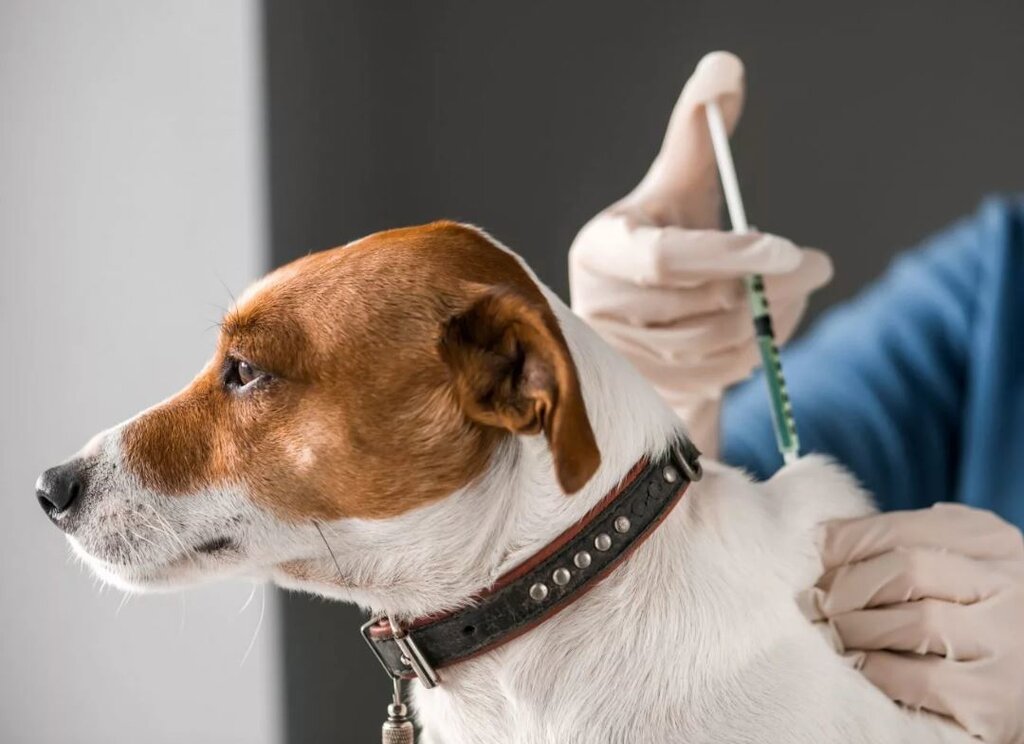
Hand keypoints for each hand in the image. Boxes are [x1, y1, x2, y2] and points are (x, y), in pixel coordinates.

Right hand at [569, 51, 830, 455]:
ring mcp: (621, 357)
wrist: (644, 314)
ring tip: (794, 293)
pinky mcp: (647, 390)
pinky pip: (715, 379)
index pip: (665, 258)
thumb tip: (725, 67)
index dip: (730, 255)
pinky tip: (767, 329)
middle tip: (816, 266)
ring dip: (769, 322)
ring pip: (713, 346)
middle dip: (769, 288)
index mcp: (601, 249)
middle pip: (698, 307)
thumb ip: (698, 131)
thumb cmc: (664, 235)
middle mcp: (599, 307)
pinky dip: (755, 354)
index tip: (793, 248)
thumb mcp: (677, 185)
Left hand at [804, 503, 1023, 742]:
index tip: (812, 561)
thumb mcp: (966, 564)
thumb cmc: (986, 615)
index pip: (898, 528)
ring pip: (911, 622)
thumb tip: (829, 538)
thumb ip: (917, 543)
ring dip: (854, 630)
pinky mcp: (997, 695)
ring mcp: (1008, 638)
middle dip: (843, 588)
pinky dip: (876, 670)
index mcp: (991, 540)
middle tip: (811, 604)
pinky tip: (860, 666)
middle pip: (904, 570)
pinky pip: (919, 678)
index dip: (842, 544)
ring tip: (832, 635)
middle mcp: (1008, 582)